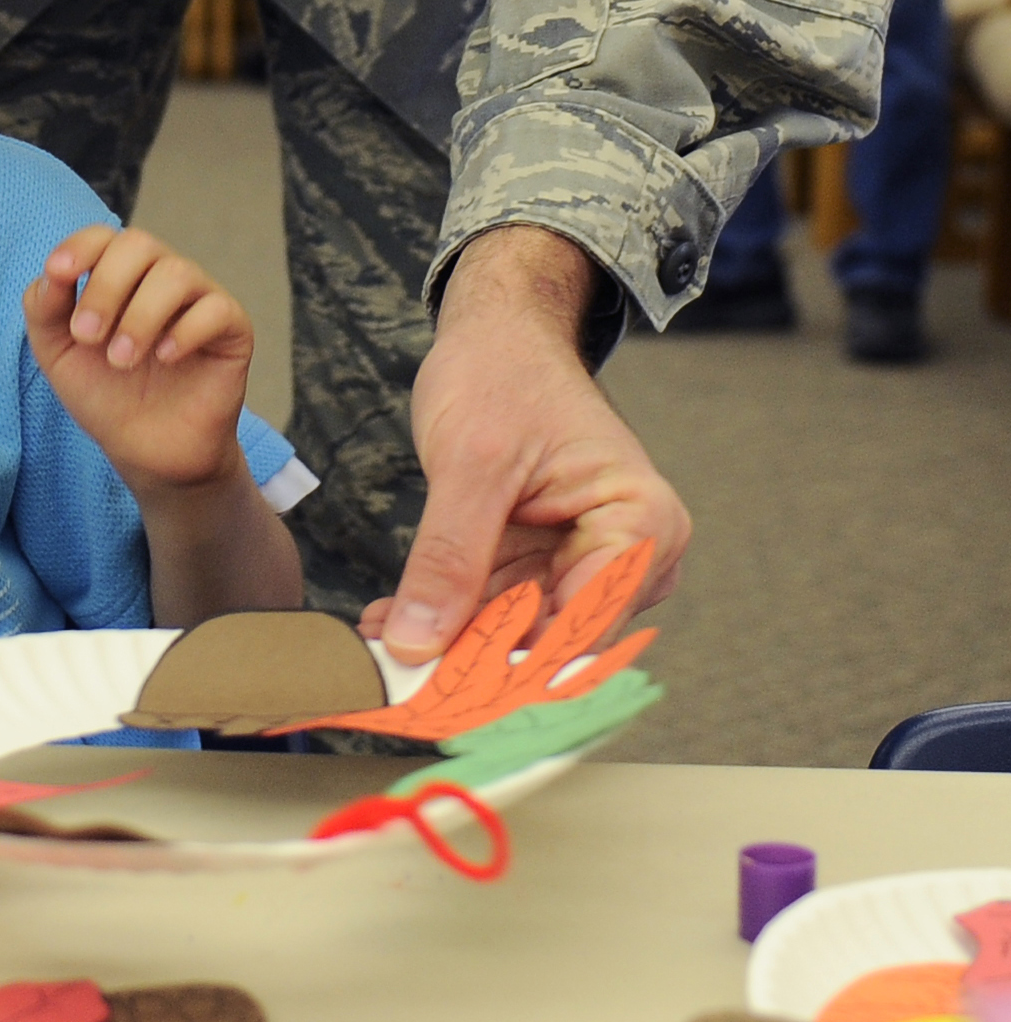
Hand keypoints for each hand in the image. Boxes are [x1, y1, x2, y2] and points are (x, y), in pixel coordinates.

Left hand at [24, 224, 253, 493]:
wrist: (148, 452)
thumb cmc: (105, 395)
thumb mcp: (58, 354)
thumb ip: (44, 310)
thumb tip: (51, 274)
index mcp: (119, 274)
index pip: (104, 236)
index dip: (80, 246)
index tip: (59, 273)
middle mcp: (160, 276)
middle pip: (139, 244)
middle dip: (106, 286)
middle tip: (86, 337)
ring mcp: (200, 298)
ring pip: (177, 273)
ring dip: (140, 315)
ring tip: (121, 360)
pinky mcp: (232, 328)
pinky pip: (215, 309)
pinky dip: (185, 331)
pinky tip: (165, 359)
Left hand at [366, 226, 690, 664]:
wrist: (497, 330)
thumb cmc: (506, 371)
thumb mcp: (472, 462)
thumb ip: (450, 556)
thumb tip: (418, 643)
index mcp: (642, 525)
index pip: (583, 624)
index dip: (513, 664)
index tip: (444, 691)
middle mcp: (624, 556)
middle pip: (550, 639)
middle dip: (472, 660)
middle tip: (399, 678)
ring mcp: (578, 563)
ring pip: (513, 633)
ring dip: (446, 643)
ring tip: (379, 649)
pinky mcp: (536, 564)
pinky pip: (489, 608)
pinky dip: (439, 615)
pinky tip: (385, 623)